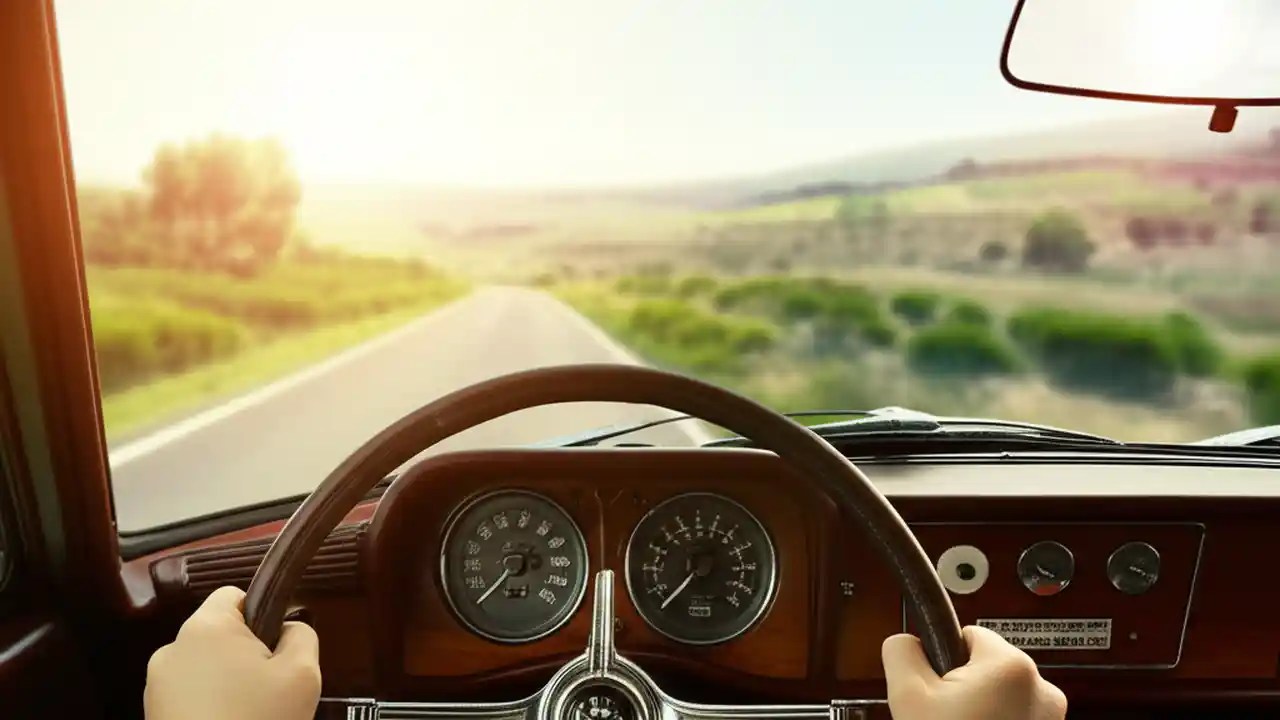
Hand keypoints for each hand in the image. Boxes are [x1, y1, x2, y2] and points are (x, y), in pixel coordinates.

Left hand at [145, 586, 321, 719]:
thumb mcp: (303, 674)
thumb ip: (302, 635)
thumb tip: (289, 628)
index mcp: (206, 628)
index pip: (236, 595)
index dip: (264, 614)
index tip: (278, 648)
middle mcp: (172, 649)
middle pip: (221, 636)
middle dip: (247, 656)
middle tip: (271, 689)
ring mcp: (157, 685)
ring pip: (206, 668)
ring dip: (228, 683)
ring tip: (250, 715)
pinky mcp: (152, 715)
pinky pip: (190, 696)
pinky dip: (209, 706)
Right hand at [882, 626, 1066, 719]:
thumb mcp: (908, 697)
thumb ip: (901, 652)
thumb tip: (906, 640)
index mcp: (1010, 667)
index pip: (967, 635)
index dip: (943, 661)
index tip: (936, 689)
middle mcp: (1042, 688)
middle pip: (987, 667)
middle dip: (964, 688)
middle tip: (946, 719)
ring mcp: (1051, 718)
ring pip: (1002, 695)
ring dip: (982, 710)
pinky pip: (1016, 718)